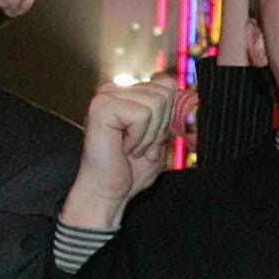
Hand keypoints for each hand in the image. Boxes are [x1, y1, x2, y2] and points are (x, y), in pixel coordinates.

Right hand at [61, 77, 196, 230]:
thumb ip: (167, 112)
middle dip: (160, 128)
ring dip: (148, 135)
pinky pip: (142, 115)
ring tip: (130, 149)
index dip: (167, 117)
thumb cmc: (129, 170)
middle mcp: (114, 89)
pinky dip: (138, 138)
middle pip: (164, 94)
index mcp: (127, 94)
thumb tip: (177, 87)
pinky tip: (122, 148)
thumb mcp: (159, 136)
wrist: (106, 193)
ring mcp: (106, 96)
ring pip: (156, 104)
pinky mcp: (101, 107)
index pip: (166, 85)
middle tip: (139, 147)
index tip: (149, 139)